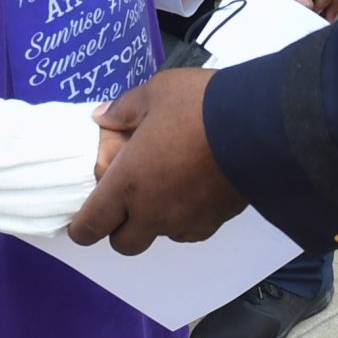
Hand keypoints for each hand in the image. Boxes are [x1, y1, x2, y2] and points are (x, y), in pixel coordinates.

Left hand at [71, 69, 245, 253]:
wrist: (256, 125)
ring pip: (157, 236)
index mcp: (125, 183)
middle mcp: (151, 211)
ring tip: (165, 187)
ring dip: (153, 221)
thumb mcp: (154, 94)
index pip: (90, 227)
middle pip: (123, 243)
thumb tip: (101, 118)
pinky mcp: (213, 222)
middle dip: (118, 227)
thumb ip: (122, 109)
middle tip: (126, 197)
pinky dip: (183, 219)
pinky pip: (188, 230)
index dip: (82, 227)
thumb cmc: (198, 106)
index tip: (84, 218)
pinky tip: (191, 191)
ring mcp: (183, 220)